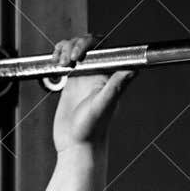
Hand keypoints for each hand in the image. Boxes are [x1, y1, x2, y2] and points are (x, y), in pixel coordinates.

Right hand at [50, 34, 135, 151]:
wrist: (76, 147)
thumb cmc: (91, 131)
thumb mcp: (103, 106)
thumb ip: (116, 86)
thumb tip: (134, 69)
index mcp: (108, 77)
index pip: (104, 48)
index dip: (90, 43)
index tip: (78, 54)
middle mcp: (98, 75)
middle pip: (88, 45)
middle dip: (75, 44)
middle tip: (68, 59)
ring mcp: (84, 78)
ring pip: (75, 50)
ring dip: (65, 49)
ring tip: (60, 62)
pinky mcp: (71, 84)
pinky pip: (66, 61)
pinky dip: (58, 56)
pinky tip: (55, 64)